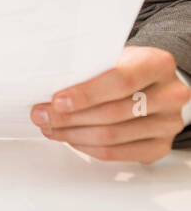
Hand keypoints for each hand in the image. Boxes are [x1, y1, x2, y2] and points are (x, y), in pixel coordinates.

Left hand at [30, 45, 190, 163]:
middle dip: (69, 117)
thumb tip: (45, 85)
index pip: (121, 81)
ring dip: (74, 134)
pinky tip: (71, 139)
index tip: (56, 101)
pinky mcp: (160, 146)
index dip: (86, 94)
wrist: (151, 82)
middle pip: (112, 113)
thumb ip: (88, 68)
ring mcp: (168, 123)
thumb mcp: (110, 56)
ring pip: (113, 136)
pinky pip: (119, 153)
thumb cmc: (124, 67)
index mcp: (158, 64)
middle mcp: (170, 95)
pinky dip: (89, 148)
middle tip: (41, 116)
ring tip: (50, 127)